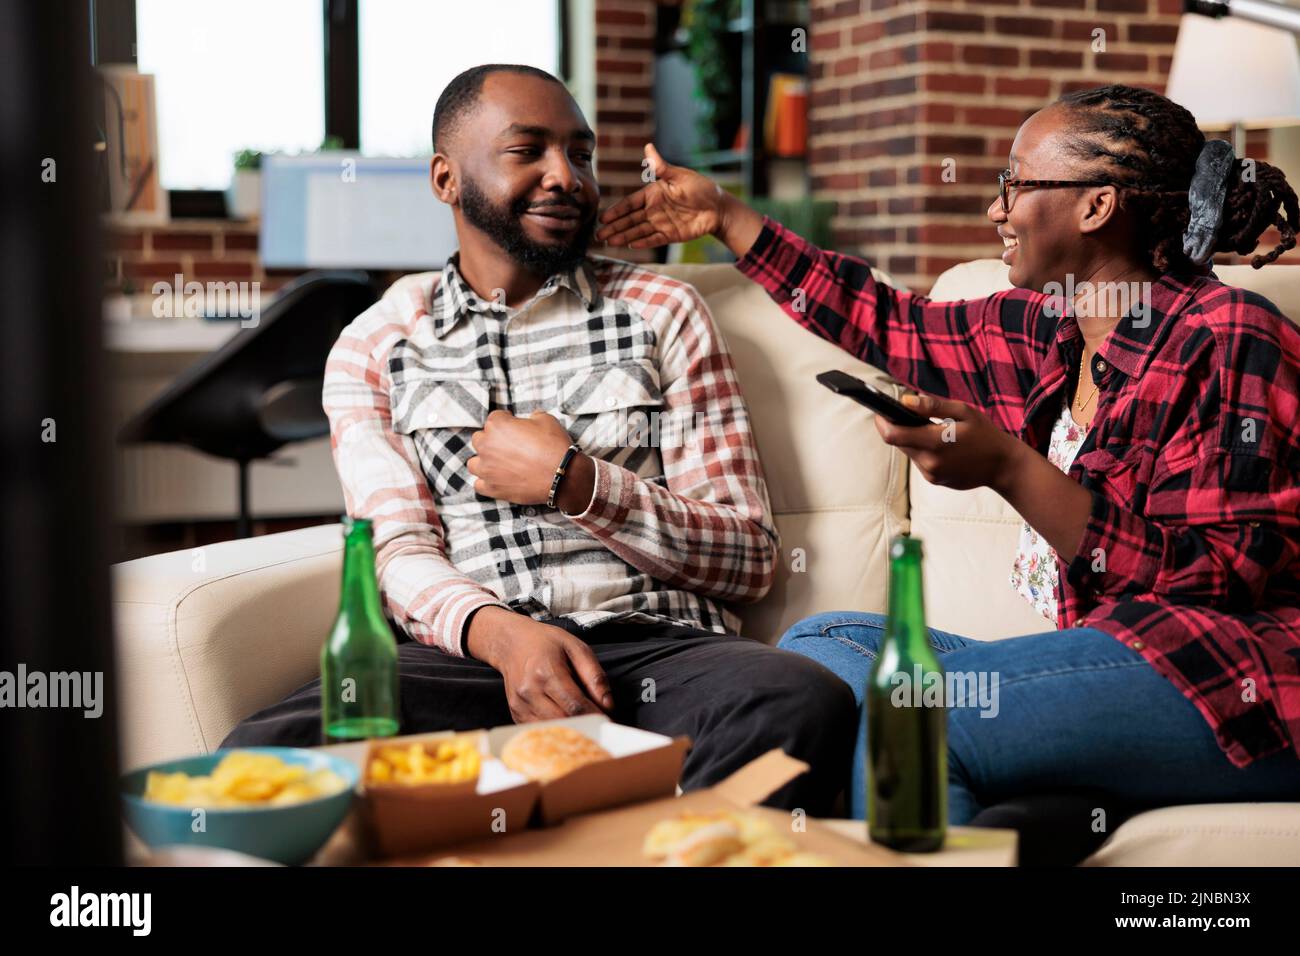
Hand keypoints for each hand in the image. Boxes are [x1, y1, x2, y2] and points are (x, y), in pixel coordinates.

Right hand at [466, 607, 613, 721]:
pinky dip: (556, 731)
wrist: (510, 643)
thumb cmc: (545, 643)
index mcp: (547, 673)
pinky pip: (540, 730)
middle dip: (585, 726)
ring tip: (584, 724)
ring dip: (571, 731)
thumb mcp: (576, 648)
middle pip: (564, 722)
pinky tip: (565, 722)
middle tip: (599, 725)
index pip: (575, 706)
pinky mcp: (516, 714)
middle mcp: (530, 691)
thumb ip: (595, 676)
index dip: (595, 717)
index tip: (608, 722)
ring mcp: (520, 705)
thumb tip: (608, 705)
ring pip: (552, 731)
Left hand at [467, 410, 576, 504]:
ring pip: (474, 463)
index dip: (506, 421)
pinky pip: (479, 485)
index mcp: (497, 425)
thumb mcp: (546, 420)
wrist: (562, 475)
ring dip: (484, 462)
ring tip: (499, 464)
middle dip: (492, 440)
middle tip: (508, 446)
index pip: (494, 418)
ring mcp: (487, 469)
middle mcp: (486, 445)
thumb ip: (533, 416)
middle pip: (479, 439)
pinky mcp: (492, 488)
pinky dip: (486, 482)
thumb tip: (532, 418)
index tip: (514, 426)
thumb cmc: (554, 446)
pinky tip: (498, 480)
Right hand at [596, 144, 735, 248]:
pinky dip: (643, 242)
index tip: (603, 218)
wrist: (718, 207)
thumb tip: (648, 147)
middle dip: (615, 227)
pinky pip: (654, 239)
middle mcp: (654, 209)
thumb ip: (661, 167)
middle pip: (630, 219)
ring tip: (610, 242)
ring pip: (639, 231)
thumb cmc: (700, 187)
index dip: (617, 211)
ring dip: (624, 236)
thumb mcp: (680, 176)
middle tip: (598, 235)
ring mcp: (661, 223)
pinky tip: (631, 246)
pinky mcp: (670, 235)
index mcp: (653, 193)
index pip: (630, 203)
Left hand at [874, 393, 1024, 492]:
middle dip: (898, 428)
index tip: (879, 411)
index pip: (893, 434)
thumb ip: (932, 406)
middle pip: (898, 443)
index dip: (881, 422)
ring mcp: (931, 474)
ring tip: (930, 429)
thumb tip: (904, 401)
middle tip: (907, 415)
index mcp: (935, 442)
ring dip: (912, 440)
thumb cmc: (985, 433)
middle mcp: (929, 462)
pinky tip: (940, 445)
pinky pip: (919, 462)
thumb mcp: (963, 412)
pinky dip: (923, 451)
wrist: (1003, 466)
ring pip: (908, 452)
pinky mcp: (934, 480)